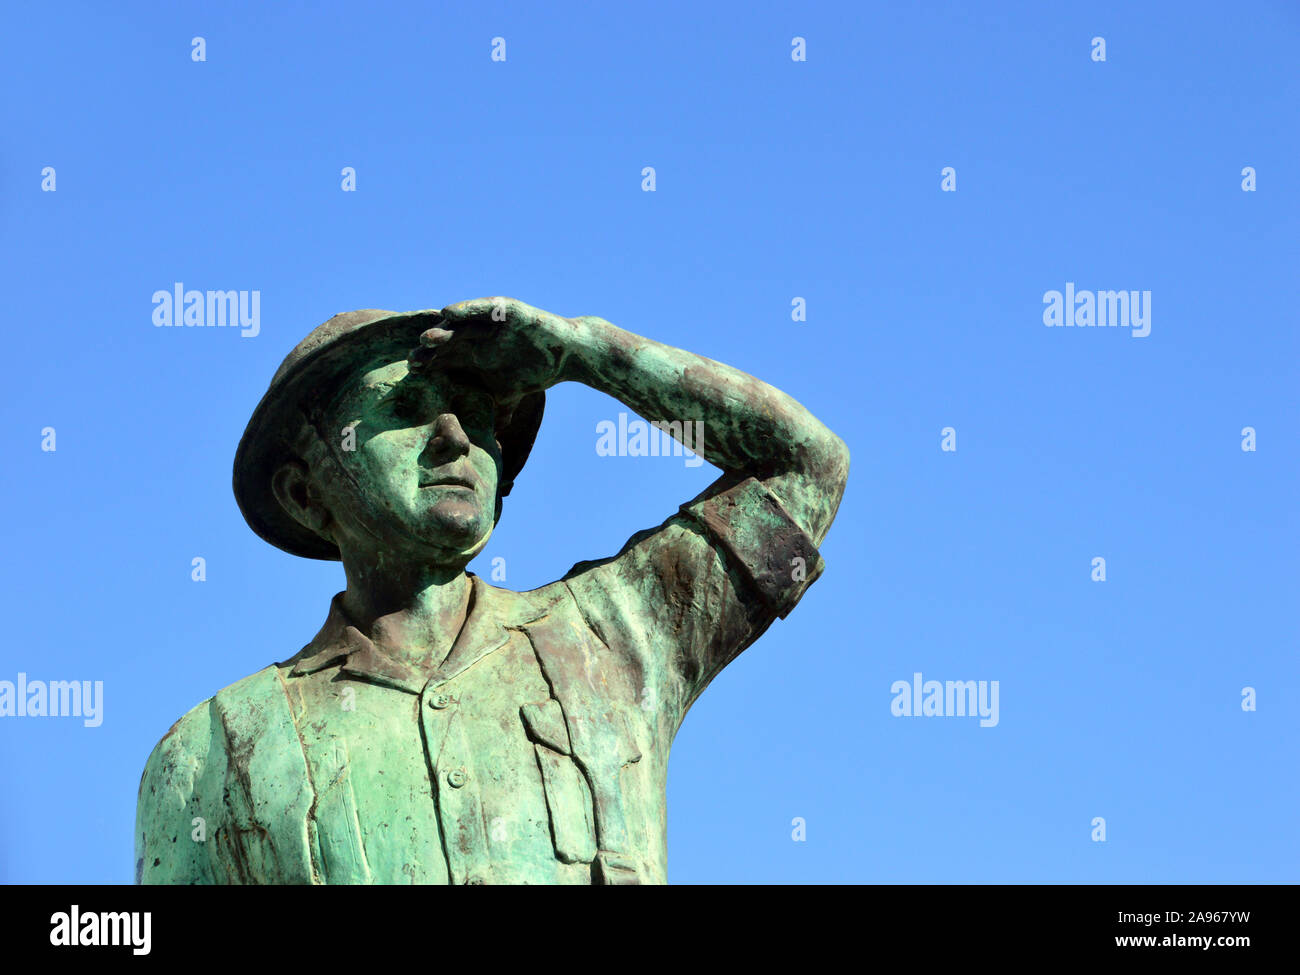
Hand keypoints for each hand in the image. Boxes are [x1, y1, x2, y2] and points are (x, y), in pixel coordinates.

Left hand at [412, 297, 581, 409]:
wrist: (565, 354)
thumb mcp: (507, 397)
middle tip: (413, 362)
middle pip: (446, 344)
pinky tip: (448, 313)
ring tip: (425, 339)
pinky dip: (466, 310)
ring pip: (459, 326)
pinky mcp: (505, 311)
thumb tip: (485, 447)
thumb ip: (491, 416)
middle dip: (430, 352)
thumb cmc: (534, 374)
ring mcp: (488, 323)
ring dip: (443, 331)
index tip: (413, 377)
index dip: (429, 367)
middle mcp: (476, 338)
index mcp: (472, 357)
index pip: (444, 361)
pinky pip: (481, 308)